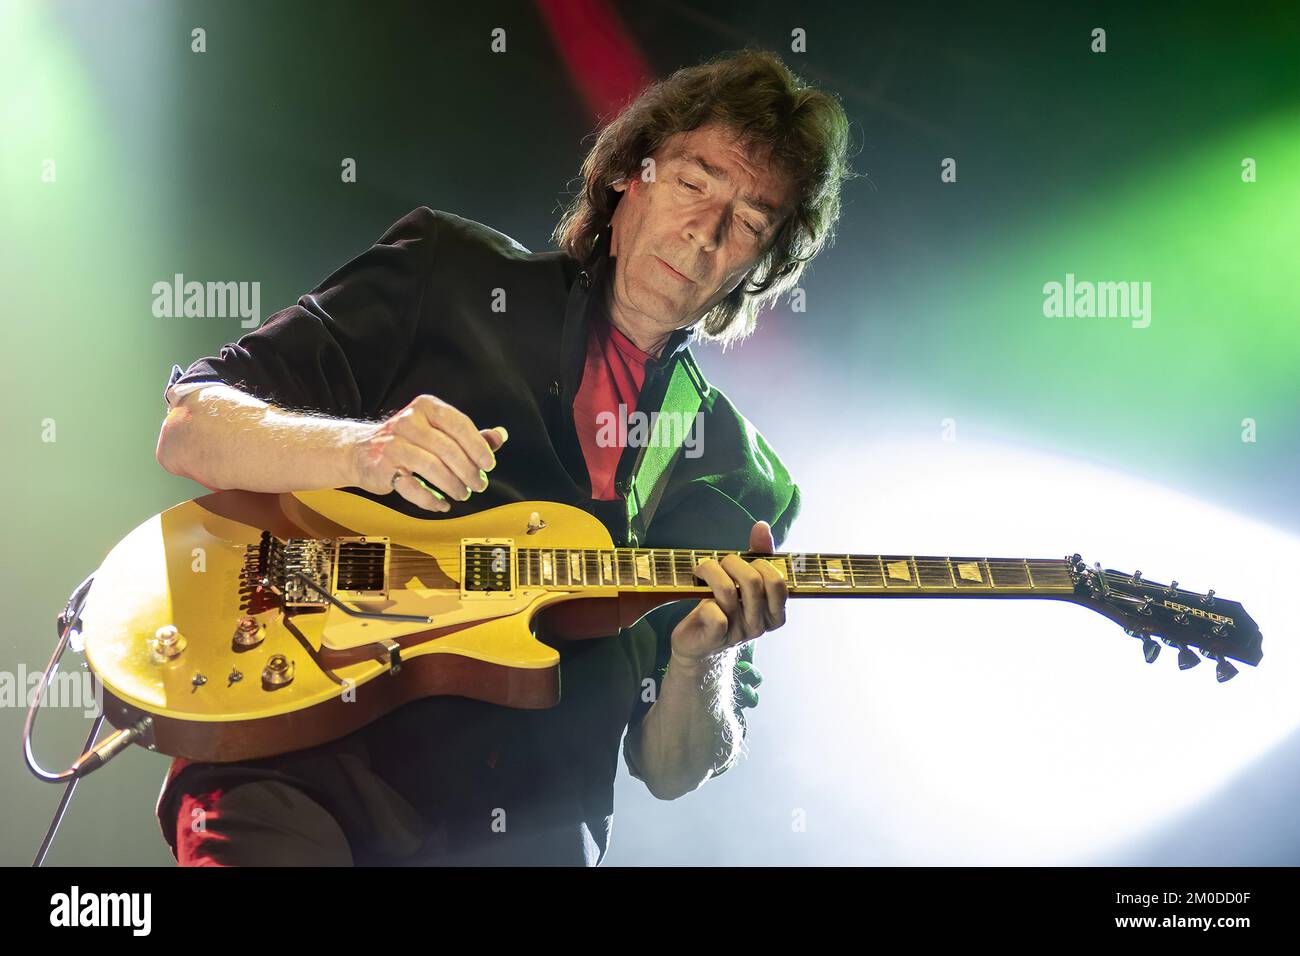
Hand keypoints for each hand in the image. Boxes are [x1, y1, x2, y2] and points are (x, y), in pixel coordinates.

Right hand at [351, 394, 507, 511]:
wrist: (360, 451)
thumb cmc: (408, 440)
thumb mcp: (437, 429)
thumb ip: (468, 434)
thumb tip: (501, 436)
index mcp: (426, 407)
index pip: (458, 424)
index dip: (478, 447)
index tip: (489, 465)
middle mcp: (408, 421)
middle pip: (447, 449)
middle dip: (468, 471)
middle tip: (479, 485)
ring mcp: (393, 444)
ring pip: (432, 467)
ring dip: (453, 485)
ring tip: (462, 494)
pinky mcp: (383, 467)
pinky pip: (413, 487)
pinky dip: (430, 500)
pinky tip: (441, 505)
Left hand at [670, 520, 788, 667]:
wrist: (698, 644)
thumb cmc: (723, 606)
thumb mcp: (743, 580)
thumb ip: (758, 555)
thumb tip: (763, 527)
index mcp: (774, 613)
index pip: (778, 582)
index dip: (759, 564)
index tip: (744, 562)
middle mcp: (760, 625)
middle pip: (753, 582)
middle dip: (732, 563)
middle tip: (719, 564)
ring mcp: (738, 633)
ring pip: (729, 591)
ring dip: (710, 572)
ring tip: (702, 571)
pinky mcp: (715, 639)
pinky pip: (715, 615)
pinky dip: (704, 601)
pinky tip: (701, 601)